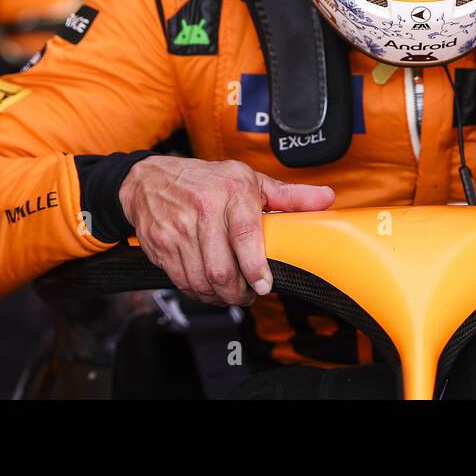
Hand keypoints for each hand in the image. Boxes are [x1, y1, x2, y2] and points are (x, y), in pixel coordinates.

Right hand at [119, 155, 334, 305]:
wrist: (149, 180)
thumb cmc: (206, 180)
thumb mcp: (249, 180)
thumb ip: (289, 195)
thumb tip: (326, 199)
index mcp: (231, 191)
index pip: (245, 235)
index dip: (255, 267)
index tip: (264, 285)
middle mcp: (203, 209)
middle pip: (221, 268)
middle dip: (238, 291)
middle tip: (249, 294)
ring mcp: (178, 229)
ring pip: (201, 280)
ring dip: (219, 296)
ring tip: (230, 293)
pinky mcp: (160, 245)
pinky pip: (182, 281)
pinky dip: (198, 292)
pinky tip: (208, 287)